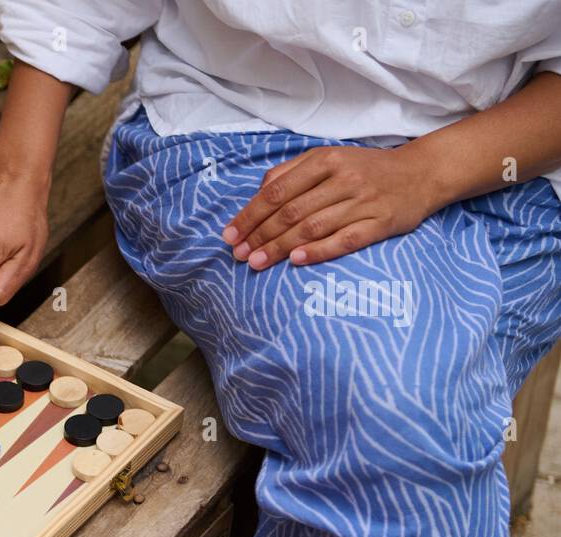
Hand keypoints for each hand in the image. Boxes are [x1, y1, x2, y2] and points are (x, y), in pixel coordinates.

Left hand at [222, 144, 439, 269]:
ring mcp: (363, 202)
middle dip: (260, 236)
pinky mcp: (381, 223)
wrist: (421, 172)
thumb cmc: (364, 169)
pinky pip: (345, 240)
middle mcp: (343, 179)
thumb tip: (256, 195)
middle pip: (291, 212)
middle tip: (238, 255)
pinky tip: (296, 260)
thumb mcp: (327, 159)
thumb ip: (291, 173)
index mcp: (325, 160)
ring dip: (280, 247)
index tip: (229, 235)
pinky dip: (319, 251)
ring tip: (256, 263)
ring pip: (313, 227)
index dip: (250, 215)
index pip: (277, 191)